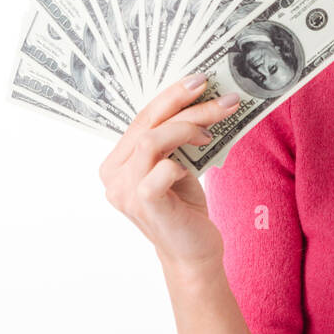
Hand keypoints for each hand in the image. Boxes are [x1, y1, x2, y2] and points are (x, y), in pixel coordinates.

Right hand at [98, 74, 240, 273]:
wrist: (193, 252)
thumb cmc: (186, 207)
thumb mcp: (178, 164)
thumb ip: (174, 139)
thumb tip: (200, 99)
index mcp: (117, 162)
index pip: (142, 118)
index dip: (170, 96)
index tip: (199, 81)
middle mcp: (113, 175)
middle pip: (147, 124)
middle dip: (186, 105)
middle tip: (220, 97)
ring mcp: (124, 191)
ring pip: (151, 140)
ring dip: (187, 128)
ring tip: (211, 132)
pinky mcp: (144, 204)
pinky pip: (162, 169)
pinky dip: (181, 163)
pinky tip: (191, 170)